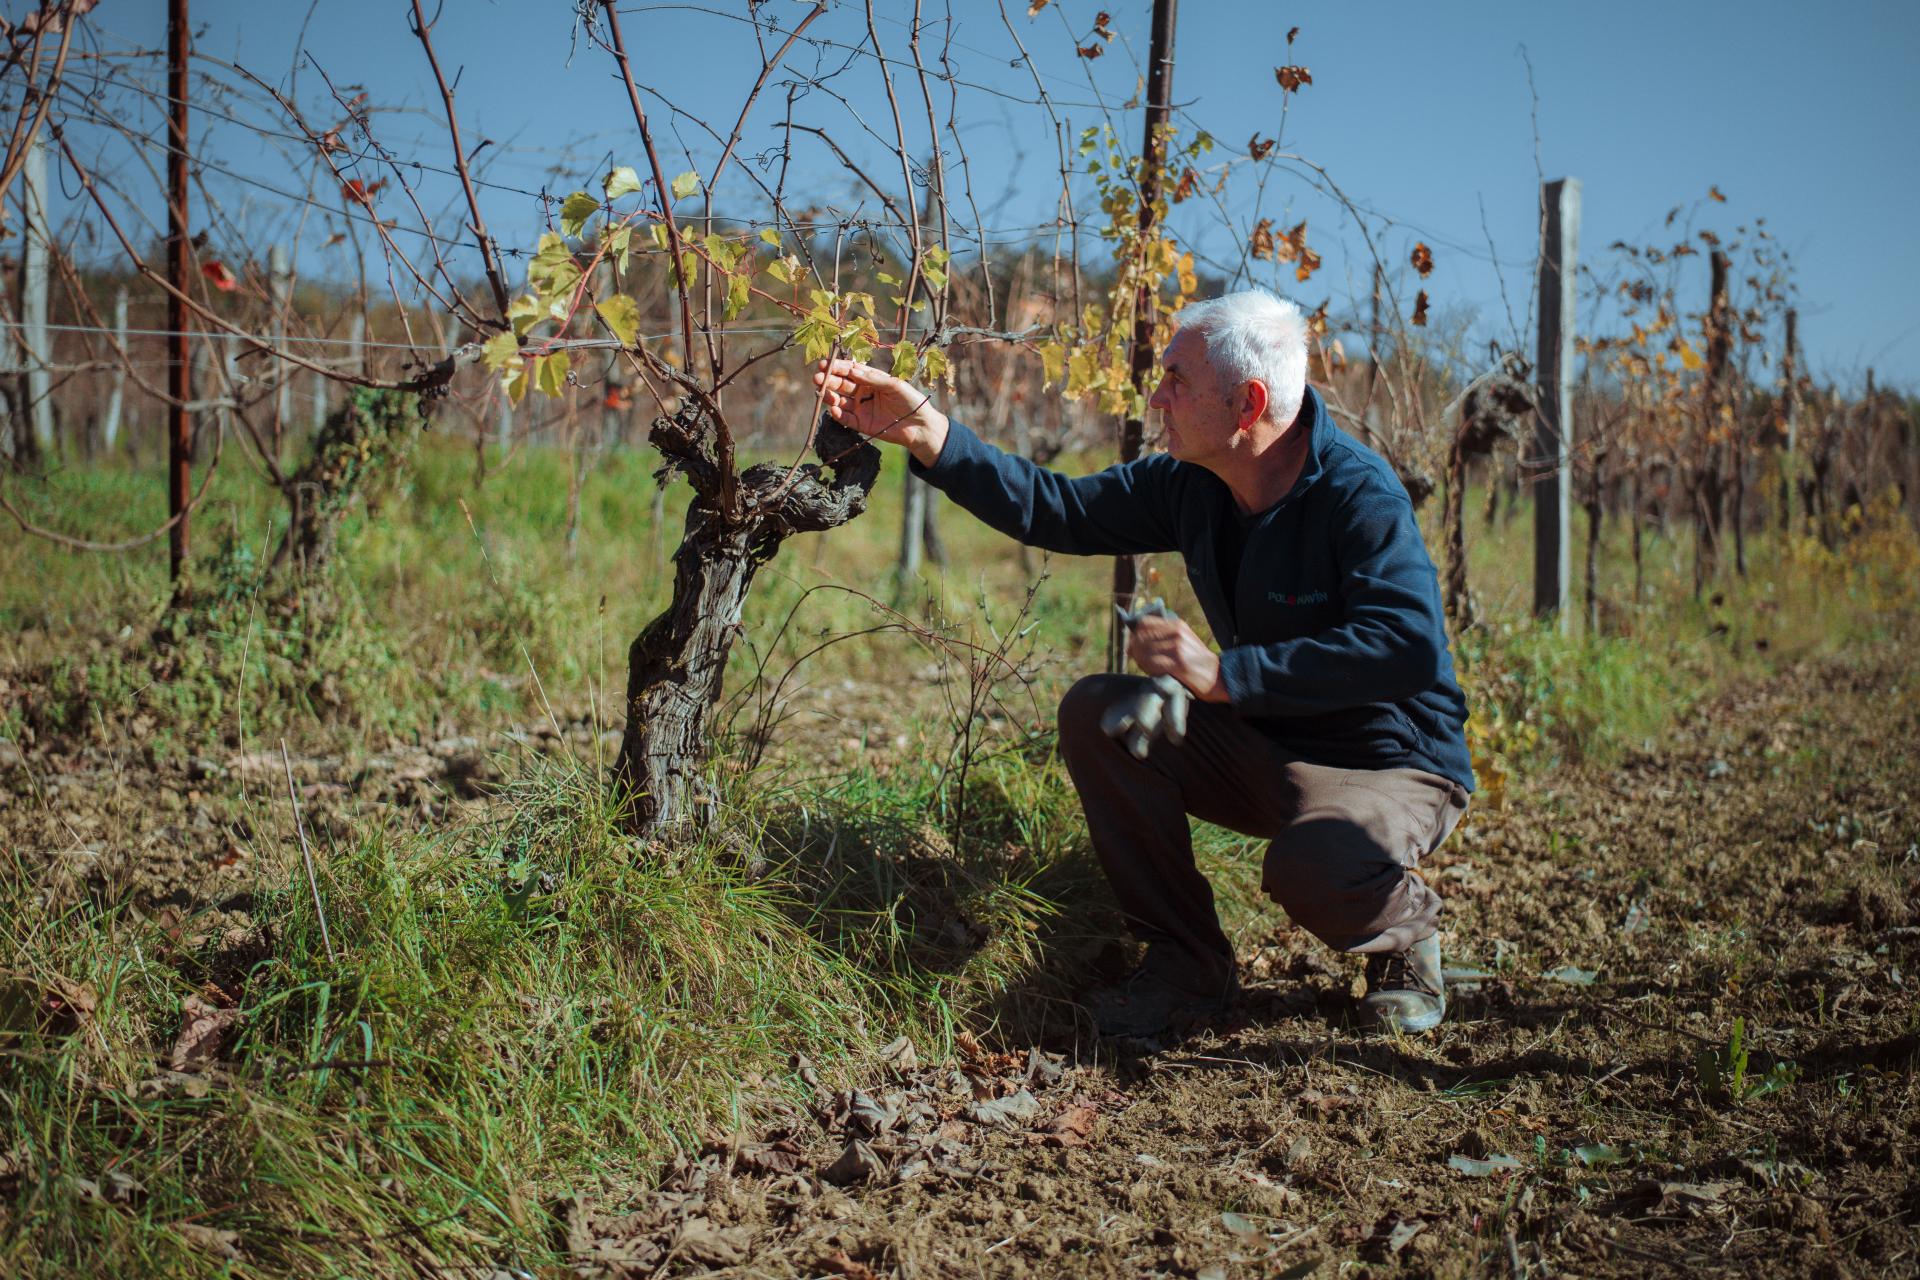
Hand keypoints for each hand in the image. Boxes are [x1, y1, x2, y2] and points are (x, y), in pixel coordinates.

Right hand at [812, 358, 949, 465]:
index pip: (850, 371)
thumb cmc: (911, 401)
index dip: (837, 367)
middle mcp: (863, 392)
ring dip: (829, 395)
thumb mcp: (895, 385)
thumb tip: (853, 370)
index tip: (825, 364)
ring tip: (822, 392)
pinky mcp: (860, 424)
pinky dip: (837, 414)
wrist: (920, 426)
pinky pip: (845, 418)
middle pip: (841, 384)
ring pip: (839, 400)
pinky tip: (833, 408)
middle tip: (818, 377)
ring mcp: (860, 408)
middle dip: (828, 380)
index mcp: (870, 379)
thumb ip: (874, 378)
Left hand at [1126, 611, 1228, 702]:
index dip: (1135, 633)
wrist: (1217, 676)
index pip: (1145, 622)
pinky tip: (1149, 671)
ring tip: (1143, 665)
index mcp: (1178, 625)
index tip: (1133, 643)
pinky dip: (1147, 668)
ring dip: (1139, 659)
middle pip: (1142, 636)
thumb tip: (1138, 635)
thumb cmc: (1198, 659)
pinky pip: (1152, 664)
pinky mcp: (1177, 664)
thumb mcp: (1185, 638)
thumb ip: (1166, 634)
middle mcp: (1177, 634)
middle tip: (1135, 657)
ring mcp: (1177, 649)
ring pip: (1144, 651)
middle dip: (1134, 648)